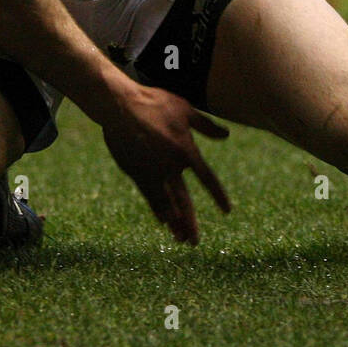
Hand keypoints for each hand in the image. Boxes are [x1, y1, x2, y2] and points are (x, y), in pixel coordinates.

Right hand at [102, 84, 230, 244]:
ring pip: (165, 203)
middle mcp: (170, 166)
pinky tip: (163, 221)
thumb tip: (226, 136)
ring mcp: (152, 172)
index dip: (217, 195)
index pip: (207, 178)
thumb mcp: (185, 110)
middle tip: (195, 243)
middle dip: (190, 223)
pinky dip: (157, 209)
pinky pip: (149, 196)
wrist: (120, 105)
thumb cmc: (155, 103)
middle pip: (184, 200)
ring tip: (180, 239)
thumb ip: (206, 126)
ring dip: (174, 223)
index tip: (226, 211)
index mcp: (186, 150)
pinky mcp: (135, 172)